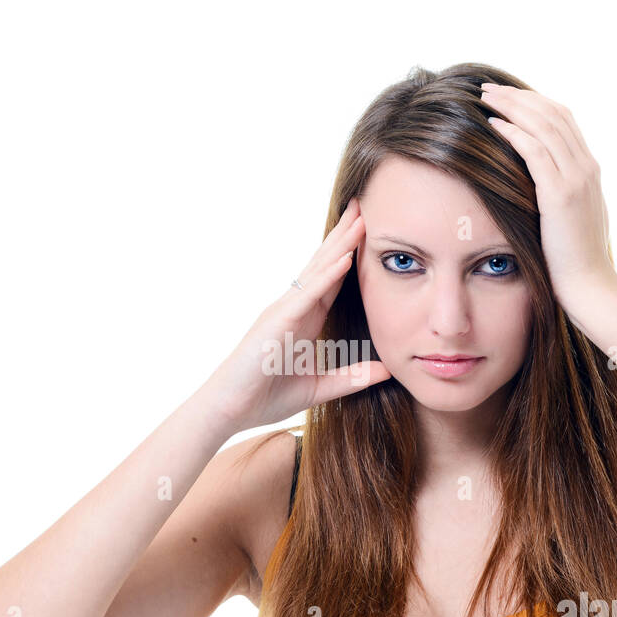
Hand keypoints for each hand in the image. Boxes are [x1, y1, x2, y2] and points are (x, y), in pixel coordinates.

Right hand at [200, 196, 390, 434]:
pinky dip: (326, 277)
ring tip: (361, 220)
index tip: (368, 231)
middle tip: (365, 206)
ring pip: (317, 272)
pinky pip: (306, 296)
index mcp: (304, 319)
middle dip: (345, 236)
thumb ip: (351, 378)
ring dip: (341, 246)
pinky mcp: (276, 323)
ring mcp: (284, 311)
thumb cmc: (264, 396)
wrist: (229, 409)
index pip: (332, 280)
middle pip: (325, 265)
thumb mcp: (319, 387)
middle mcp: (294, 308)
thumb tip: (387, 370)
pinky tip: (344, 260)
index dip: (350, 255)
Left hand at [479, 82, 616, 301]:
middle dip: (519, 97)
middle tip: (489, 88)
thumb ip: (560, 195)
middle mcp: (587, 167)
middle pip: (553, 114)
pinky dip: (514, 133)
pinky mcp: (561, 195)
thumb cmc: (574, 262)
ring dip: (512, 107)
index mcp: (589, 170)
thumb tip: (538, 187)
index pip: (563, 120)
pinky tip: (493, 124)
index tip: (507, 96)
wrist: (591, 287)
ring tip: (485, 97)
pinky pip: (535, 152)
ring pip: (544, 126)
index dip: (535, 103)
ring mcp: (577, 179)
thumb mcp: (571, 219)